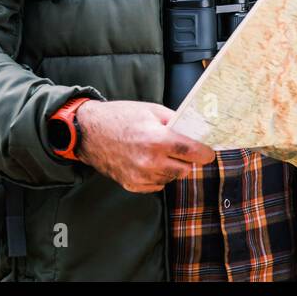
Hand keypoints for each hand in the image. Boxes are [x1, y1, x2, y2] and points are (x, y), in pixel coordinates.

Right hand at [75, 100, 216, 192]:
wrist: (89, 132)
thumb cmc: (119, 117)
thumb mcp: (151, 110)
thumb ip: (175, 122)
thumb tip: (195, 130)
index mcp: (157, 140)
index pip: (193, 153)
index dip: (205, 153)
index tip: (208, 152)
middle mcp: (150, 162)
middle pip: (186, 169)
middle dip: (188, 159)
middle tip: (182, 149)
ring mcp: (140, 176)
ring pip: (172, 178)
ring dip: (172, 168)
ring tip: (160, 153)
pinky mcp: (132, 185)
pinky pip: (157, 185)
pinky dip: (158, 175)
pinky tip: (148, 161)